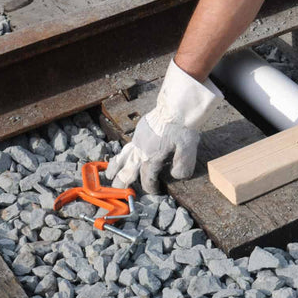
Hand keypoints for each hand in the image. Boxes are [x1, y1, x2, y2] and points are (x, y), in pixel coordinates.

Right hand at [105, 60, 222, 193]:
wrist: (176, 106)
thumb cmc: (183, 127)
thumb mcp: (188, 150)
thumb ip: (182, 167)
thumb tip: (176, 176)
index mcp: (151, 159)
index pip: (147, 180)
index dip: (150, 188)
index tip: (155, 192)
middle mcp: (140, 151)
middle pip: (127, 171)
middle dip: (122, 183)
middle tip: (117, 190)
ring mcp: (138, 139)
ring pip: (122, 157)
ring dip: (115, 167)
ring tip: (109, 175)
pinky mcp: (139, 130)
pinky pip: (128, 145)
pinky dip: (122, 153)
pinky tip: (125, 154)